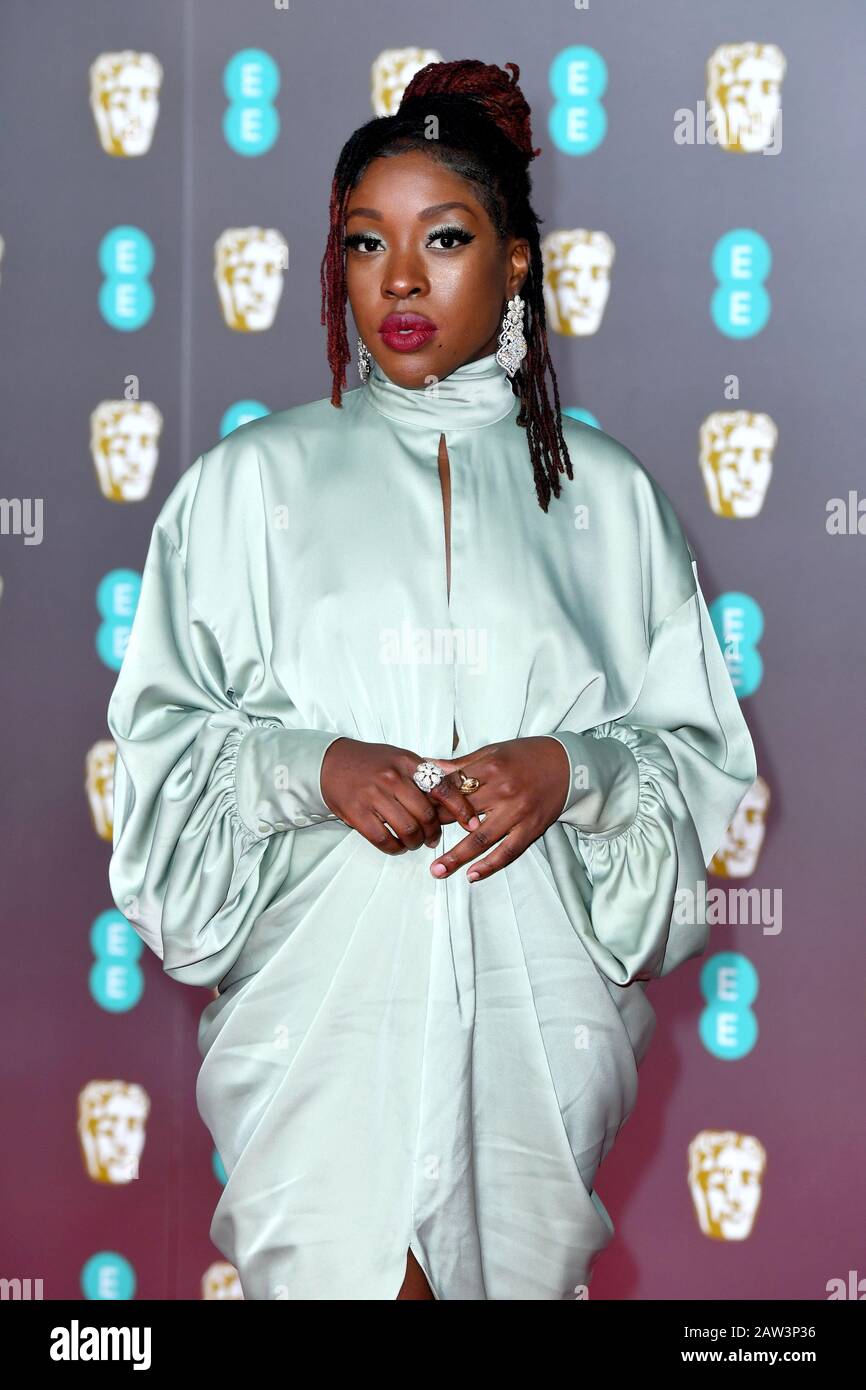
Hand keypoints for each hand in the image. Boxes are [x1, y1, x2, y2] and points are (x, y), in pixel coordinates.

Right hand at [320, 737, 480, 855]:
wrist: (330, 762)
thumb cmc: (371, 762)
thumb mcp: (400, 757)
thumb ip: (426, 771)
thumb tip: (458, 783)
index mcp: (406, 763)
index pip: (442, 786)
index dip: (461, 808)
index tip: (472, 823)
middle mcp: (391, 778)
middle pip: (425, 814)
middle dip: (434, 832)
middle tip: (432, 838)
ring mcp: (373, 796)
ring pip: (407, 829)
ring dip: (415, 842)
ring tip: (414, 842)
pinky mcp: (356, 813)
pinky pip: (383, 839)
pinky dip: (394, 847)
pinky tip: (397, 845)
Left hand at [425, 737, 570, 882]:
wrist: (568, 765)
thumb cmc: (526, 755)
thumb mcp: (492, 751)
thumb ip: (460, 763)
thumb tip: (427, 764)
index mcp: (490, 767)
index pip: (452, 787)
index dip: (431, 799)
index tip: (413, 810)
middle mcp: (503, 790)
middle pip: (462, 814)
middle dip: (436, 828)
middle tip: (416, 842)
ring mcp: (518, 812)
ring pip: (482, 838)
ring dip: (457, 857)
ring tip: (437, 871)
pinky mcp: (531, 828)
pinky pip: (508, 851)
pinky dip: (490, 865)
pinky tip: (472, 876)